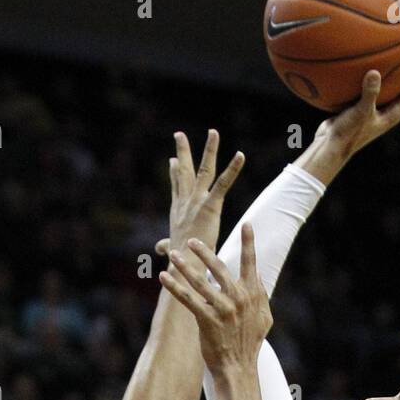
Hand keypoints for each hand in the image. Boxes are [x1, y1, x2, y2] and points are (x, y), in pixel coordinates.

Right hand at [156, 130, 243, 259]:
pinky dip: (233, 169)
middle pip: (183, 171)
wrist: (184, 268)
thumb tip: (159, 249)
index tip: (172, 160)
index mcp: (178, 212)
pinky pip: (223, 183)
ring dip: (209, 150)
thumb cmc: (179, 262)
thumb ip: (166, 247)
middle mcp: (185, 203)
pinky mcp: (210, 206)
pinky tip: (240, 155)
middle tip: (179, 134)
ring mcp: (197, 202)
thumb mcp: (171, 250)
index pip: (176, 187)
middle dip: (182, 152)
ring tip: (213, 132)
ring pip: (204, 170)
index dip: (174, 173)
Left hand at [160, 223, 271, 374]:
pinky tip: (163, 277)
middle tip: (191, 240)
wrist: (238, 367)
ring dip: (184, 266)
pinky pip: (187, 299)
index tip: (246, 224)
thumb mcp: (264, 318)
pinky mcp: (206, 320)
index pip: (251, 263)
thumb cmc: (250, 343)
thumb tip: (256, 275)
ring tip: (173, 254)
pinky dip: (174, 287)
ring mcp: (222, 309)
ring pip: (200, 281)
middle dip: (204, 251)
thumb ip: (261, 295)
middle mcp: (238, 299)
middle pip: (219, 267)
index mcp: (252, 295)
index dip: (249, 243)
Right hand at [299, 61, 399, 184]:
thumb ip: (369, 93)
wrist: (330, 147)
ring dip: (390, 76)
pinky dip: (368, 79)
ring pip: (386, 91)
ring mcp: (372, 112)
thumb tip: (375, 72)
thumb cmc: (348, 133)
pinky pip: (368, 90)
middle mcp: (385, 113)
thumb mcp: (360, 112)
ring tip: (393, 58)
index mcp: (391, 115)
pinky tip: (363, 66)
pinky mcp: (359, 110)